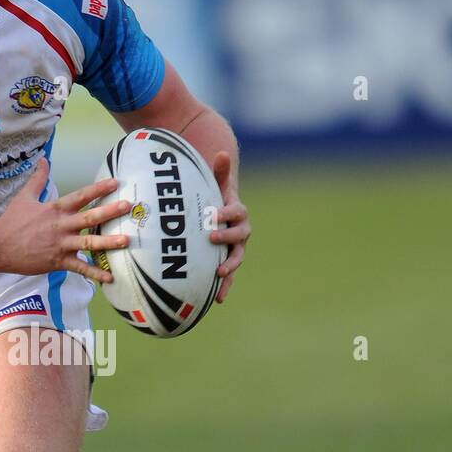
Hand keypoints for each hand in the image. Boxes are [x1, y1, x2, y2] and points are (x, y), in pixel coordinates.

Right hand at [0, 156, 130, 282]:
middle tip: (128, 206)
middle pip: (89, 216)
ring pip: (89, 242)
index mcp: (55, 209)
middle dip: (110, 211)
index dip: (98, 188)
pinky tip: (110, 277)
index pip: (81, 195)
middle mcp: (61, 225)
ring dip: (108, 241)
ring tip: (126, 240)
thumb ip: (38, 178)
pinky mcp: (58, 261)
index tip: (115, 182)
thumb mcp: (24, 196)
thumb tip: (43, 159)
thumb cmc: (11, 221)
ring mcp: (61, 244)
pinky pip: (80, 268)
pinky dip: (95, 273)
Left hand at [208, 149, 249, 302]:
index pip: (237, 213)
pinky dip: (225, 287)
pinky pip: (229, 276)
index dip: (228, 214)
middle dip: (227, 239)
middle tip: (211, 238)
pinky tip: (217, 299)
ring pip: (236, 259)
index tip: (215, 214)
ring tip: (219, 274)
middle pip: (240, 237)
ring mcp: (235, 249)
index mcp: (238, 213)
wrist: (219, 214)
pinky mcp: (227, 262)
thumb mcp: (216, 184)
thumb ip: (219, 172)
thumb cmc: (215, 198)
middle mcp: (240, 232)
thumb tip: (222, 152)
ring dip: (229, 267)